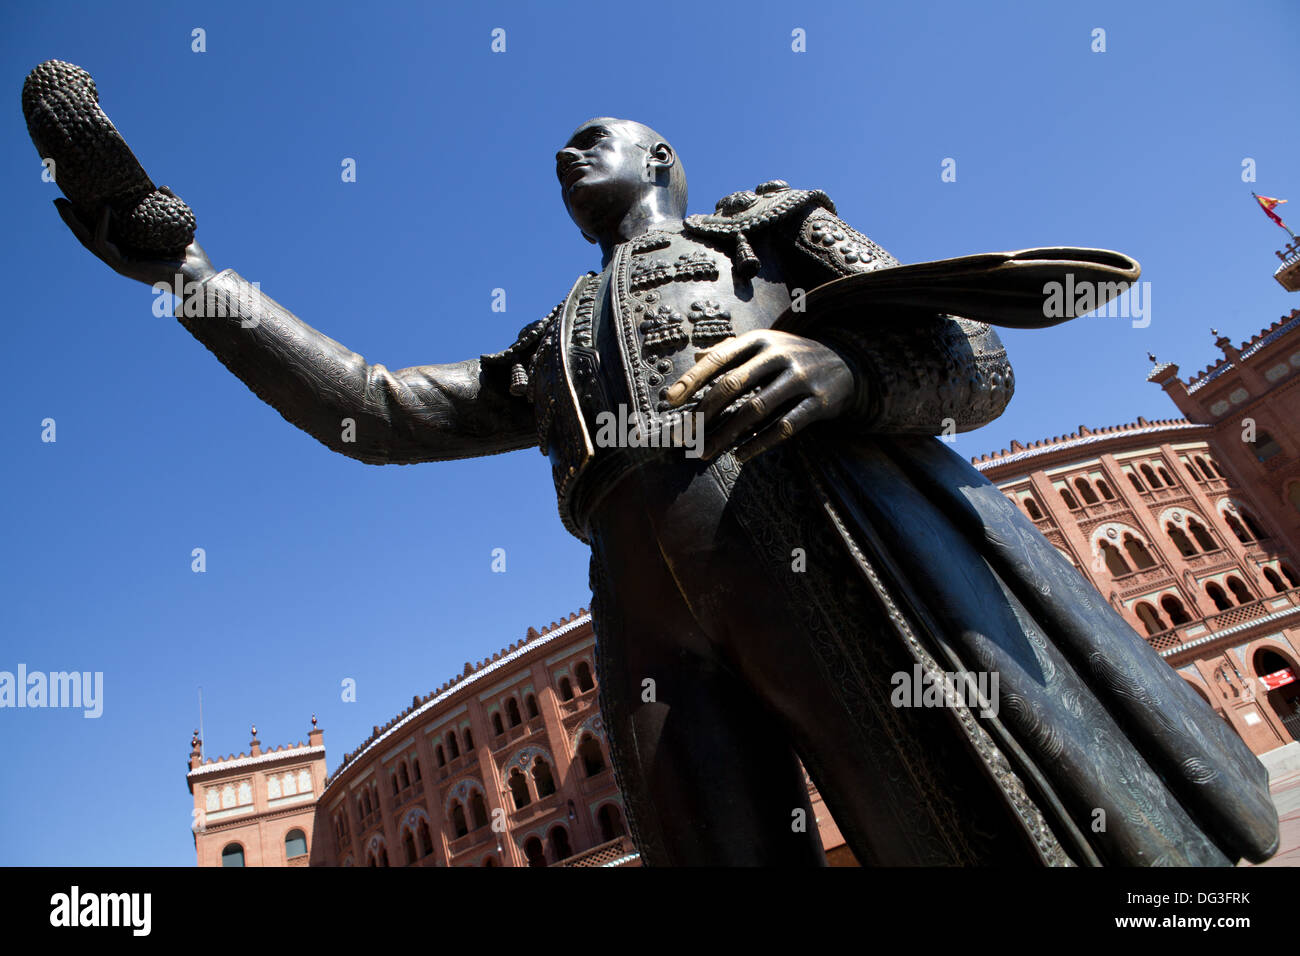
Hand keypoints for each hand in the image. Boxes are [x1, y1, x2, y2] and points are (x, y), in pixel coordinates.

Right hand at [55, 196, 215, 288]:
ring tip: (65, 203)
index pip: (101, 231)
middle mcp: (121, 256)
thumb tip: (161, 186)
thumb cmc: (191, 259)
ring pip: (88, 239)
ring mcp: (119, 262)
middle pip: (87, 235)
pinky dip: (102, 224)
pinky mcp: (123, 265)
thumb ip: (168, 206)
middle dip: (71, 218)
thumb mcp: (176, 226)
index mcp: (129, 249)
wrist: (199, 278)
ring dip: (75, 221)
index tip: (73, 197)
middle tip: (57, 199)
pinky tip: (106, 208)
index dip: (85, 216)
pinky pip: (104, 242)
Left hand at [665, 328, 857, 461]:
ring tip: (705, 452)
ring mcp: (800, 378)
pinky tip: (739, 455)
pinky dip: (758, 444)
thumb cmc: (792, 358)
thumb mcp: (765, 346)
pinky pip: (784, 428)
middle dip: (704, 413)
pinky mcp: (819, 403)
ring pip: (755, 409)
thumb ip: (732, 351)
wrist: (847, 365)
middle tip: (684, 436)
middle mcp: (779, 354)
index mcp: (760, 339)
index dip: (692, 379)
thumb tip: (695, 358)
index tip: (669, 401)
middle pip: (732, 385)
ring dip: (726, 434)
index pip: (718, 358)